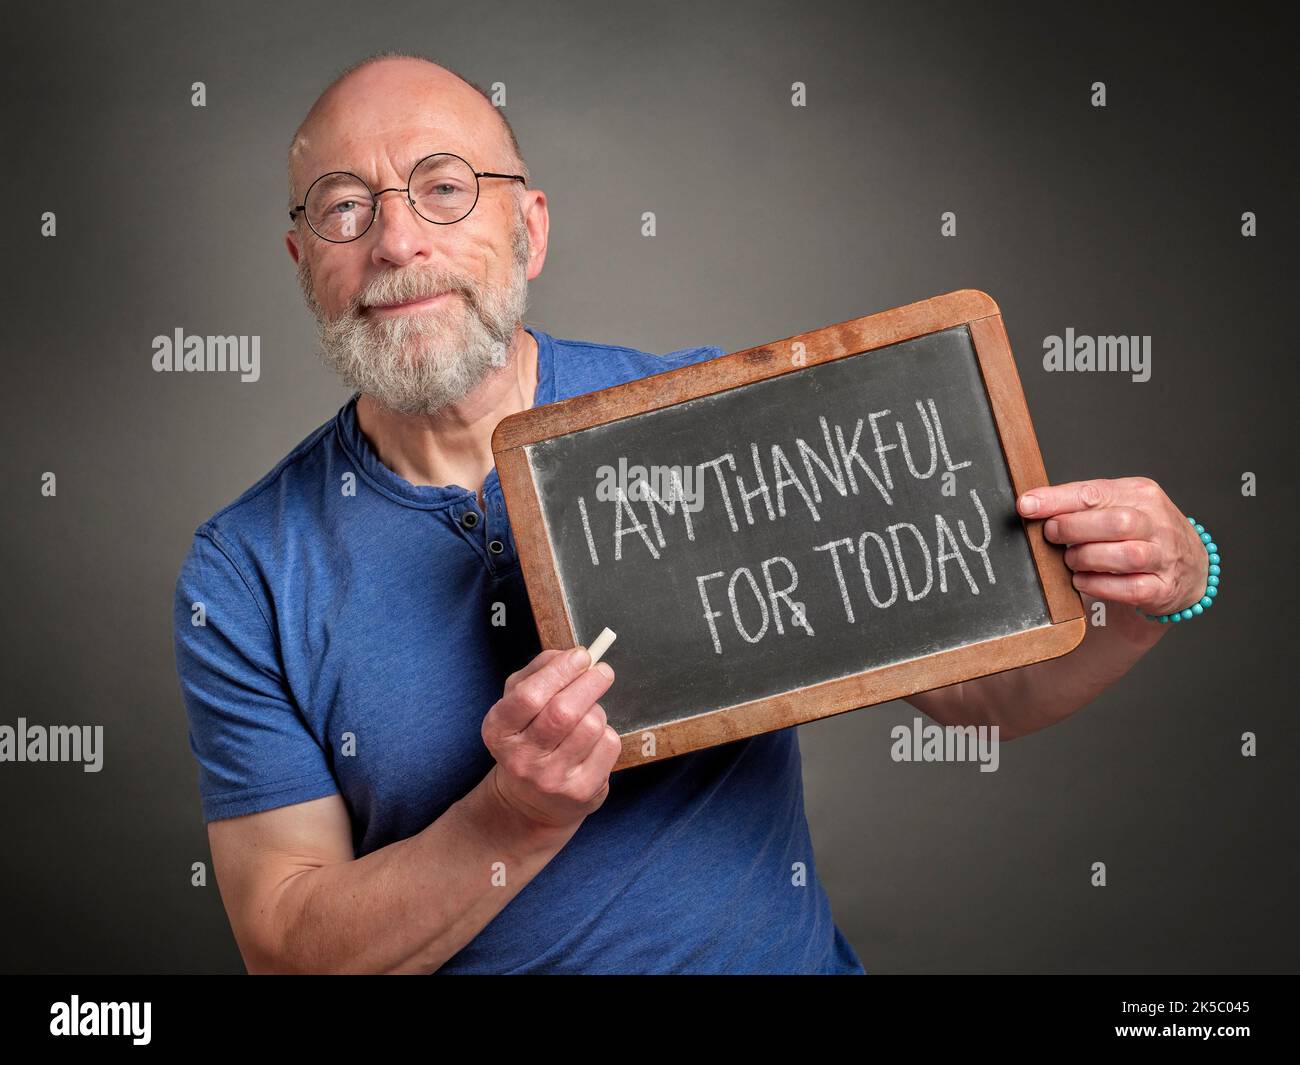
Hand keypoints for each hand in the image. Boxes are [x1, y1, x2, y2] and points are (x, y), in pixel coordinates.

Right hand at [480, 647, 620, 830]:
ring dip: (597, 710)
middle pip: (564, 712)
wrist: (531, 799)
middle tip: (602, 671)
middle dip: (590, 683)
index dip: (559, 671)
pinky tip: (593, 740)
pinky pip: (608, 745)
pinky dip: (607, 733)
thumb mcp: (518, 700)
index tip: (581, 656)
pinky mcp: (581, 792)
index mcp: (499, 730)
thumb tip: (574, 655)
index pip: (529, 697)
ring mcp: (551, 779)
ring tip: (589, 714)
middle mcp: (521, 758)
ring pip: (591, 725)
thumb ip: (540, 669)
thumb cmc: (528, 735)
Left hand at [1016, 477, 1208, 616]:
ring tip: (1070, 560)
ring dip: (1086, 558)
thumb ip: (1082, 505)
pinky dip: (1098, 585)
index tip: (1026, 505)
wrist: (1192, 565)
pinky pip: (1129, 588)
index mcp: (1140, 494)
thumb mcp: (1118, 505)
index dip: (1057, 500)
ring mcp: (1165, 556)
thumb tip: (1031, 504)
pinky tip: (1082, 580)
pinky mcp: (1163, 587)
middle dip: (1073, 529)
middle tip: (1051, 534)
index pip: (1095, 493)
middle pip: (1115, 522)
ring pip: (1125, 555)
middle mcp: (1157, 522)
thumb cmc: (1141, 531)